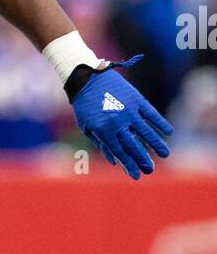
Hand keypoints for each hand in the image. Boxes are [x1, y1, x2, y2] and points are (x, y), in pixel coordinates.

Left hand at [69, 58, 172, 179]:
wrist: (87, 77)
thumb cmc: (84, 104)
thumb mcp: (86, 126)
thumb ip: (100, 143)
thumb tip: (113, 161)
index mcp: (104, 131)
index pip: (120, 152)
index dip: (129, 165)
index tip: (137, 175)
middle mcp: (118, 122)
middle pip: (134, 145)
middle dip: (143, 160)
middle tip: (151, 170)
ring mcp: (129, 110)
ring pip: (147, 131)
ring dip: (157, 144)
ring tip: (165, 155)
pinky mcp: (136, 99)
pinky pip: (151, 113)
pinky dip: (160, 122)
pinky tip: (169, 131)